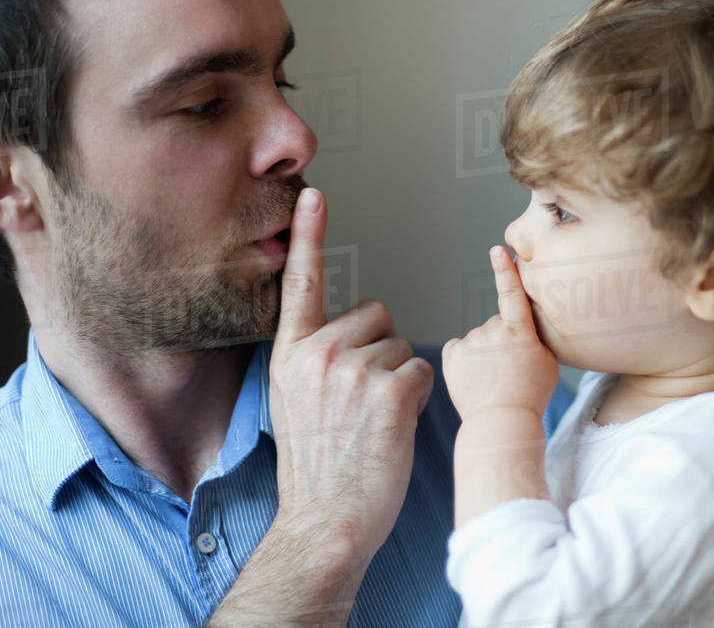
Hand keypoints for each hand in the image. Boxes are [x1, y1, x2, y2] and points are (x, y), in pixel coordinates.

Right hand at [266, 187, 433, 567]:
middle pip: (377, 315)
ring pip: (404, 345)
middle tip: (361, 402)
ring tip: (373, 421)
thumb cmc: (318, 467)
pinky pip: (424, 369)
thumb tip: (350, 334)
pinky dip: (418, 396)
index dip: (309, 235)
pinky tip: (393, 427)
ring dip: (400, 378)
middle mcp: (318, 353)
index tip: (313, 192)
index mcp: (290, 354)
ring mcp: (354, 370)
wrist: (326, 520)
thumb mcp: (293, 401)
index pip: (301, 283)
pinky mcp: (391, 390)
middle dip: (380, 349)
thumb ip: (314, 359)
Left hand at [443, 246, 559, 420]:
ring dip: (484, 353)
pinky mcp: (451, 354)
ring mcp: (469, 341)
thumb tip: (523, 321)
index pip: (511, 291)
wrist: (501, 423)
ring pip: (479, 338)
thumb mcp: (548, 361)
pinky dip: (466, 360)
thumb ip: (536, 335)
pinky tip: (475, 378)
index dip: (505, 269)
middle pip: (497, 325)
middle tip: (510, 370)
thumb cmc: (530, 394)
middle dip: (502, 340)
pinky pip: (460, 349)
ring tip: (493, 380)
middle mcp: (492, 329)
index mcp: (519, 330)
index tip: (499, 249)